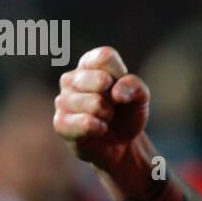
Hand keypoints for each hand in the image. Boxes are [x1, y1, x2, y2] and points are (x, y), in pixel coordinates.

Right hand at [53, 46, 149, 171]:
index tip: (121, 86)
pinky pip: (83, 123)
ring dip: (108, 115)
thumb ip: (135, 86)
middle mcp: (71, 78)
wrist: (120, 144)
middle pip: (100, 79)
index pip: (104, 56)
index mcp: (89, 64)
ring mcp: (62, 100)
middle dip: (115, 98)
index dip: (120, 74)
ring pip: (94, 103)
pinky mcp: (60, 123)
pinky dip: (99, 128)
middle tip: (112, 106)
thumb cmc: (126, 113)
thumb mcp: (141, 97)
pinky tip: (100, 129)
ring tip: (105, 118)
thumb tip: (116, 92)